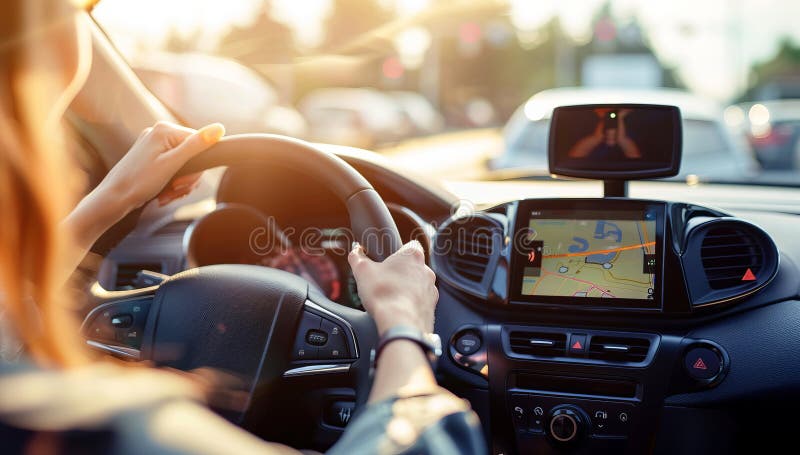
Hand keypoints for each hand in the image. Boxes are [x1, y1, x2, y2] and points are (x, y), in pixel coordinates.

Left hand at [97, 121, 224, 212]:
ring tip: (168, 194)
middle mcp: (159, 133)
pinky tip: (164, 193)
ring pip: (184, 165)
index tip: (185, 182)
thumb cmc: (139, 182)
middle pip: (192, 155)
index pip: (200, 143)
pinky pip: (173, 169)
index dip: (198, 166)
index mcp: (165, 130)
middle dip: (188, 178)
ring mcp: (154, 145)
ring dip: (180, 184)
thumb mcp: (172, 164)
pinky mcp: (152, 157)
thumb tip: (219, 128)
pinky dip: (172, 183)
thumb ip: (197, 145)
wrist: (114, 198)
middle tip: (175, 190)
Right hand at [348, 240, 437, 334]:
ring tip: (390, 298)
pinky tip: (398, 310)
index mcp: (412, 256)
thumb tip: (355, 252)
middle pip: (413, 267)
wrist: (400, 323)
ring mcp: (431, 290)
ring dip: (406, 289)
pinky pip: (420, 303)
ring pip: (418, 285)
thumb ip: (357, 258)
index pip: (410, 245)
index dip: (398, 252)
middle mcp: (426, 271)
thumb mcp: (362, 271)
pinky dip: (411, 305)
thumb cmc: (384, 294)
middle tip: (384, 281)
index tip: (388, 259)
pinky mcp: (431, 308)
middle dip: (400, 273)